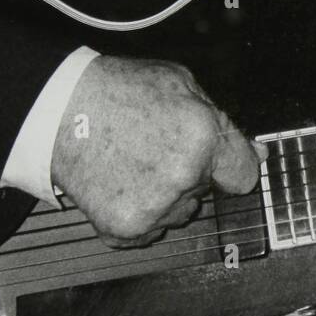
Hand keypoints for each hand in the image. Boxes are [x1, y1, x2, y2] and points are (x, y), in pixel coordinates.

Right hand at [51, 56, 264, 247]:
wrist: (59, 111)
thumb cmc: (118, 91)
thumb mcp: (180, 84)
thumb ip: (222, 121)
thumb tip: (257, 154)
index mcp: (203, 137)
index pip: (243, 175)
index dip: (231, 167)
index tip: (221, 166)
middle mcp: (183, 176)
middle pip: (206, 193)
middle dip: (190, 173)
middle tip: (155, 147)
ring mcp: (154, 207)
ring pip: (179, 212)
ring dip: (165, 195)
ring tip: (133, 162)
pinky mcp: (126, 228)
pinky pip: (150, 231)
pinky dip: (138, 212)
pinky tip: (120, 182)